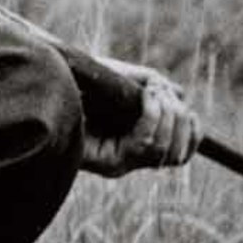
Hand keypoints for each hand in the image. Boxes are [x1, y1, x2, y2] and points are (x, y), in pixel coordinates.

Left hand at [79, 61, 199, 177]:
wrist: (49, 86)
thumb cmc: (82, 81)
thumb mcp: (124, 80)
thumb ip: (153, 87)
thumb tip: (180, 96)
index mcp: (139, 139)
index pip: (184, 150)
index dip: (193, 130)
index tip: (182, 104)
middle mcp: (132, 156)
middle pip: (179, 152)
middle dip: (179, 118)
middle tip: (160, 94)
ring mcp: (122, 162)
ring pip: (164, 149)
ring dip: (167, 116)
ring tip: (152, 94)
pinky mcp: (109, 162)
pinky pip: (144, 145)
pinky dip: (152, 119)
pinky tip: (146, 100)